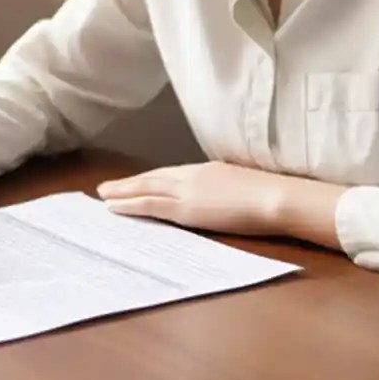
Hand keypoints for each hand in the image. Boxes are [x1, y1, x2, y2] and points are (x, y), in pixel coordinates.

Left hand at [97, 162, 345, 246]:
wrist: (275, 197)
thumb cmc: (270, 194)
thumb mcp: (243, 185)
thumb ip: (226, 190)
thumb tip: (224, 197)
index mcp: (208, 170)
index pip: (171, 174)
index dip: (151, 178)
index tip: (136, 181)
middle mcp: (192, 176)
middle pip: (153, 178)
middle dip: (129, 183)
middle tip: (106, 187)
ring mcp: (187, 191)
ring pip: (145, 189)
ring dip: (122, 192)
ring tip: (103, 195)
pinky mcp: (185, 209)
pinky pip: (150, 205)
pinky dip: (130, 204)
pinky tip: (114, 207)